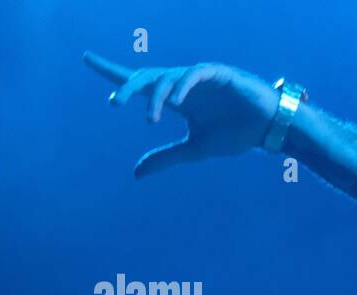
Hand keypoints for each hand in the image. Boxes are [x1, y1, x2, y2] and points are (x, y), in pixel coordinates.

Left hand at [83, 51, 279, 177]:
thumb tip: (136, 173)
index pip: (140, 82)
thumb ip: (166, 157)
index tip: (86, 59)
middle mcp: (183, 84)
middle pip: (146, 77)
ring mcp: (200, 77)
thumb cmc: (237, 135)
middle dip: (127, 86)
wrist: (270, 130)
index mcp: (176, 98)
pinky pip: (194, 74)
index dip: (113, 72)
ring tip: (151, 119)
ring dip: (155, 96)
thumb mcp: (195, 150)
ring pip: (167, 77)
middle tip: (114, 104)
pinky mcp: (219, 73)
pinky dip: (182, 85)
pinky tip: (174, 102)